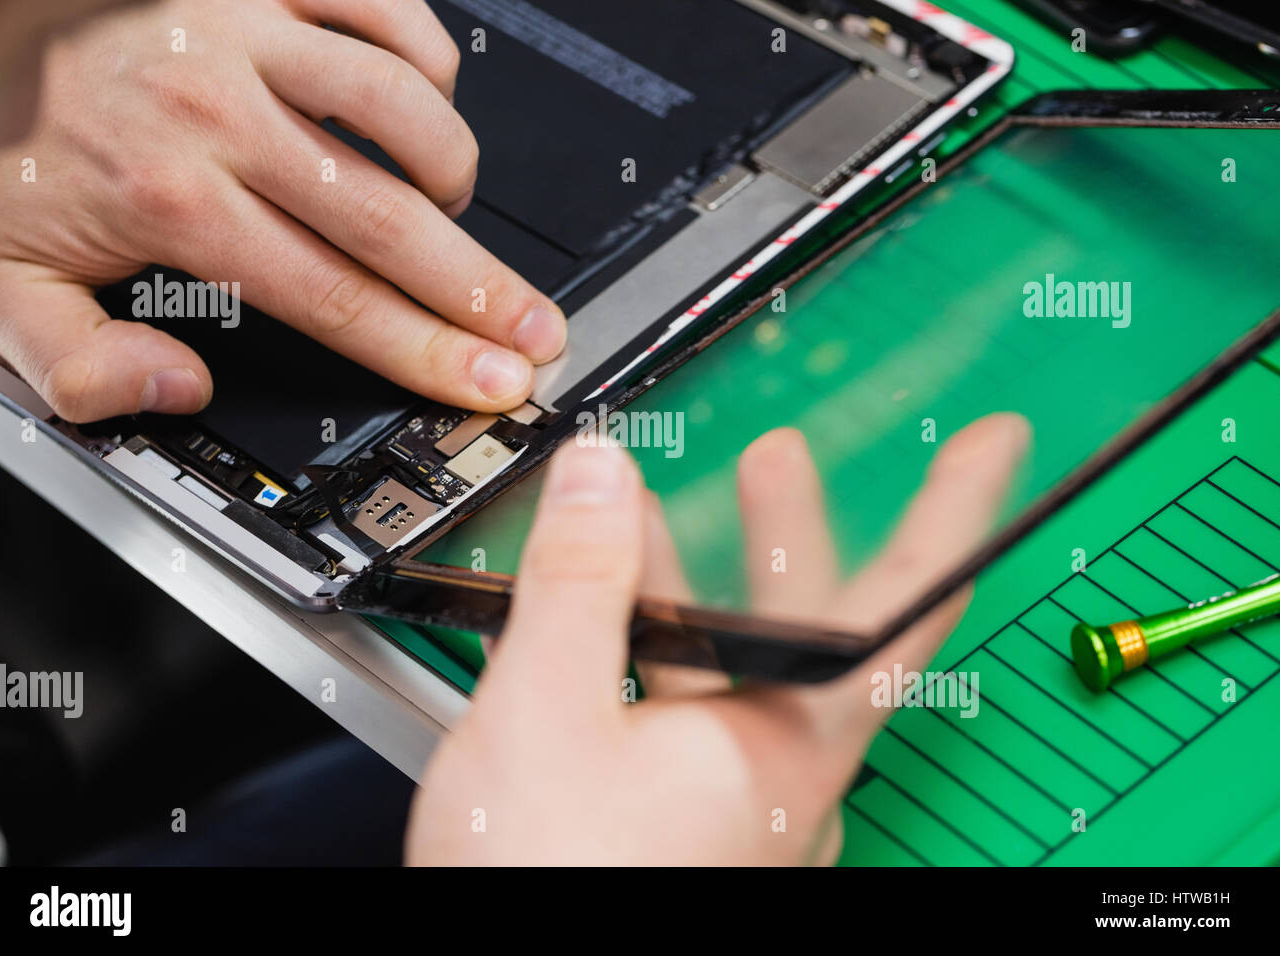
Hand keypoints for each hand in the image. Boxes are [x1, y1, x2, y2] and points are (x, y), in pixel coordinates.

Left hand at [0, 0, 564, 421]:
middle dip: (482, 290)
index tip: (492, 382)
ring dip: (453, 175)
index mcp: (172, 202)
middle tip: (539, 330)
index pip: (335, 297)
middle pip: (394, 219)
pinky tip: (424, 103)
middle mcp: (224, 117)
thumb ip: (77, 362)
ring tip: (457, 213)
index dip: (427, 351)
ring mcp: (251, 34)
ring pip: (405, 111)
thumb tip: (178, 388)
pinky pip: (388, 14)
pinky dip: (429, 64)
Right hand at [406, 414, 1029, 864]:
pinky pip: (687, 714)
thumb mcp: (549, 713)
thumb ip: (578, 585)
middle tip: (780, 459)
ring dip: (696, 583)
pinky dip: (650, 649)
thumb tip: (596, 480)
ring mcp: (735, 806)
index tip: (991, 447)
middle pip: (813, 623)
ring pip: (733, 668)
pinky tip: (594, 624)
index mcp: (791, 737)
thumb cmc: (562, 887)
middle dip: (790, 527)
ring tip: (653, 517)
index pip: (913, 598)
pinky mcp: (686, 827)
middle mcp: (784, 773)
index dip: (958, 508)